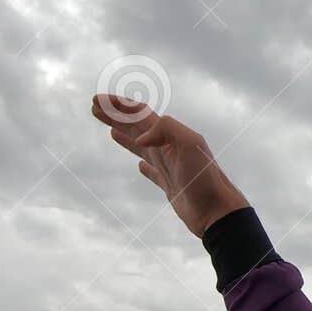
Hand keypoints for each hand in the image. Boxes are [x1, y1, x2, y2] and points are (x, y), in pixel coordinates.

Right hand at [92, 95, 248, 237]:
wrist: (216, 210)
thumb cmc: (206, 178)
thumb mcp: (191, 144)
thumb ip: (167, 129)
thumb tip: (141, 137)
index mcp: (171, 135)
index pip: (140, 114)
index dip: (119, 105)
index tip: (97, 100)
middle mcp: (169, 148)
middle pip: (137, 127)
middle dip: (116, 116)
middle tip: (94, 107)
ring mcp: (169, 167)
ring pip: (141, 147)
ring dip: (124, 136)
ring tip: (110, 130)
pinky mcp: (170, 186)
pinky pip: (153, 173)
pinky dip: (143, 167)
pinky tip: (140, 166)